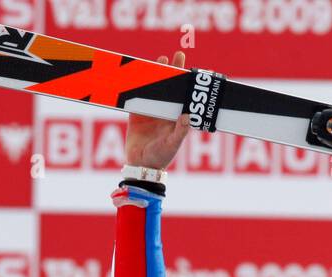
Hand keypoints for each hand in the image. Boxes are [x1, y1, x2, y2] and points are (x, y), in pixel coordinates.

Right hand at [124, 51, 192, 169]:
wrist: (140, 165)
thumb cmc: (160, 157)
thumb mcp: (172, 144)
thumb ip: (180, 131)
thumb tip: (188, 115)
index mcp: (176, 119)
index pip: (185, 97)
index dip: (189, 84)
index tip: (195, 71)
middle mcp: (165, 113)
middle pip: (171, 88)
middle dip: (175, 72)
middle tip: (179, 56)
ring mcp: (150, 112)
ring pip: (155, 88)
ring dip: (158, 74)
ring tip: (162, 60)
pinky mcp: (136, 114)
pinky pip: (137, 96)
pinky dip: (137, 85)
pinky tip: (139, 72)